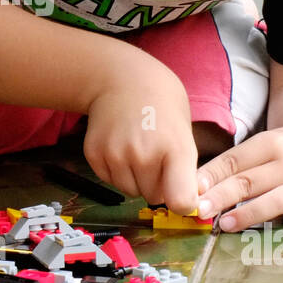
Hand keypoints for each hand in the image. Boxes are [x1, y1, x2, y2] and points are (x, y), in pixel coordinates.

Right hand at [83, 60, 197, 210]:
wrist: (121, 78)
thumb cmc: (161, 104)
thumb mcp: (184, 132)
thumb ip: (185, 169)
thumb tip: (187, 205)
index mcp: (175, 148)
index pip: (180, 200)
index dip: (184, 204)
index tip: (182, 197)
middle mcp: (143, 155)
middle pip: (153, 197)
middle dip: (157, 184)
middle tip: (157, 157)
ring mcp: (116, 155)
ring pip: (130, 191)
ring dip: (135, 179)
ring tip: (138, 149)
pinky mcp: (95, 155)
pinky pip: (110, 180)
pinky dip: (116, 171)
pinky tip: (121, 147)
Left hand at [195, 123, 282, 234]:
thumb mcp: (260, 146)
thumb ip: (233, 165)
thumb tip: (195, 186)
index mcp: (269, 144)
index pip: (235, 161)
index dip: (211, 176)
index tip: (191, 190)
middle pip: (251, 181)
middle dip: (223, 196)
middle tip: (200, 210)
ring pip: (278, 198)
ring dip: (251, 211)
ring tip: (226, 223)